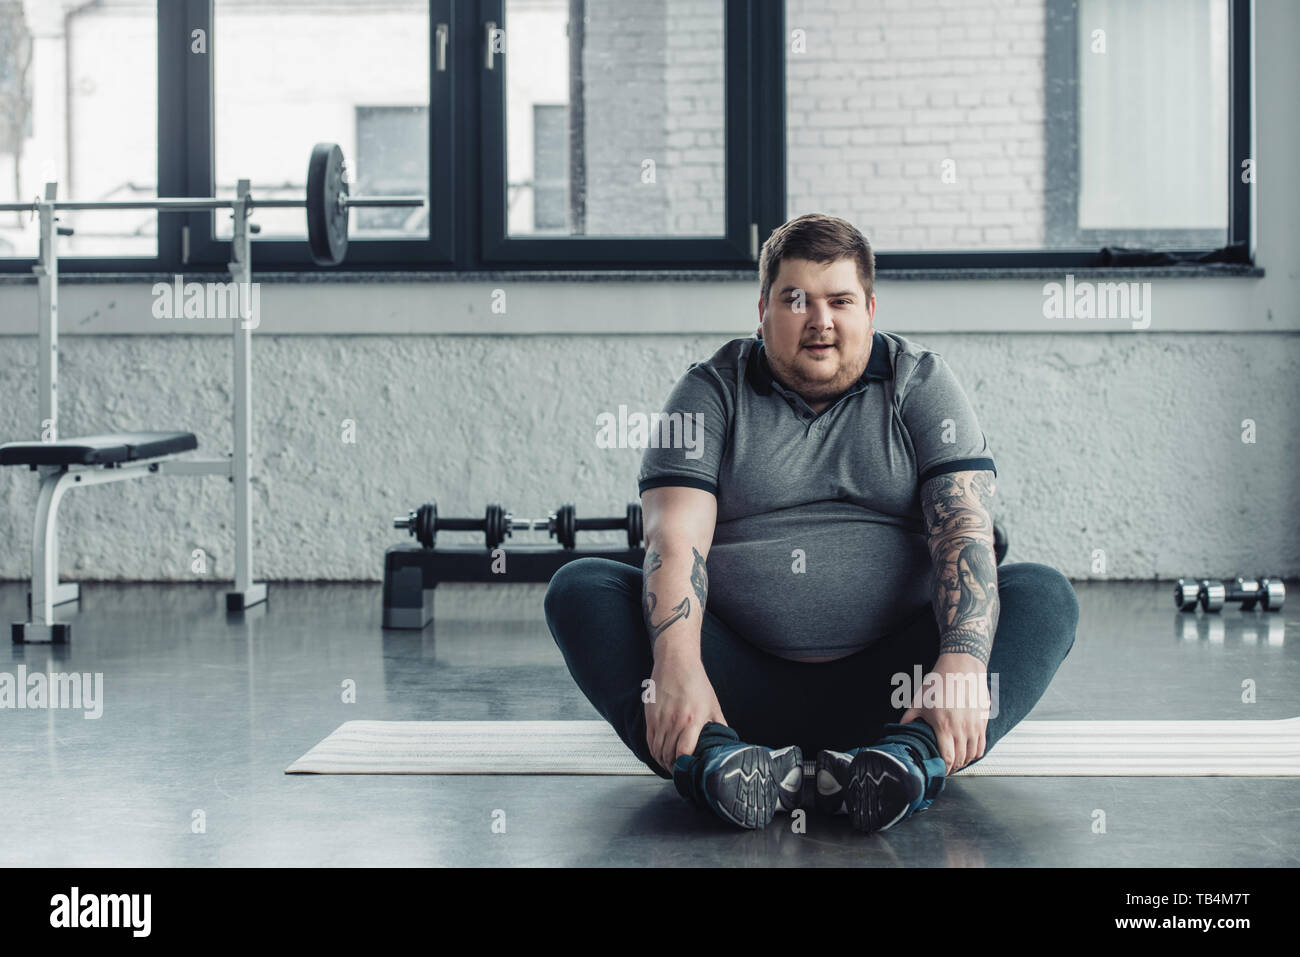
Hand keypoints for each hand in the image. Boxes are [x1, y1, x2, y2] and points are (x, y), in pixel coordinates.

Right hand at [645, 645, 726, 773]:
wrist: (675, 661)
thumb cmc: (696, 682)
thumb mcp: (713, 705)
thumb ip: (720, 726)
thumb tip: (726, 743)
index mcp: (693, 720)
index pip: (684, 753)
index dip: (685, 767)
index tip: (689, 771)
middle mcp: (674, 721)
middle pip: (669, 755)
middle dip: (675, 768)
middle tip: (681, 772)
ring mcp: (660, 719)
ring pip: (657, 751)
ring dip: (663, 762)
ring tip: (671, 766)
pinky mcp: (650, 716)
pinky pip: (649, 741)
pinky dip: (654, 751)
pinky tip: (661, 753)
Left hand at [899, 652, 990, 773]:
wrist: (962, 666)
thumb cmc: (939, 681)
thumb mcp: (919, 700)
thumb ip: (909, 717)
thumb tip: (900, 729)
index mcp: (944, 725)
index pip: (947, 757)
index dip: (943, 769)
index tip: (938, 771)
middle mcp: (962, 728)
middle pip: (960, 759)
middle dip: (952, 768)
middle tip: (945, 769)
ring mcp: (975, 726)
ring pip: (973, 754)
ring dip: (964, 762)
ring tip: (956, 763)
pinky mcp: (983, 722)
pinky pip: (982, 745)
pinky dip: (975, 753)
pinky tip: (967, 753)